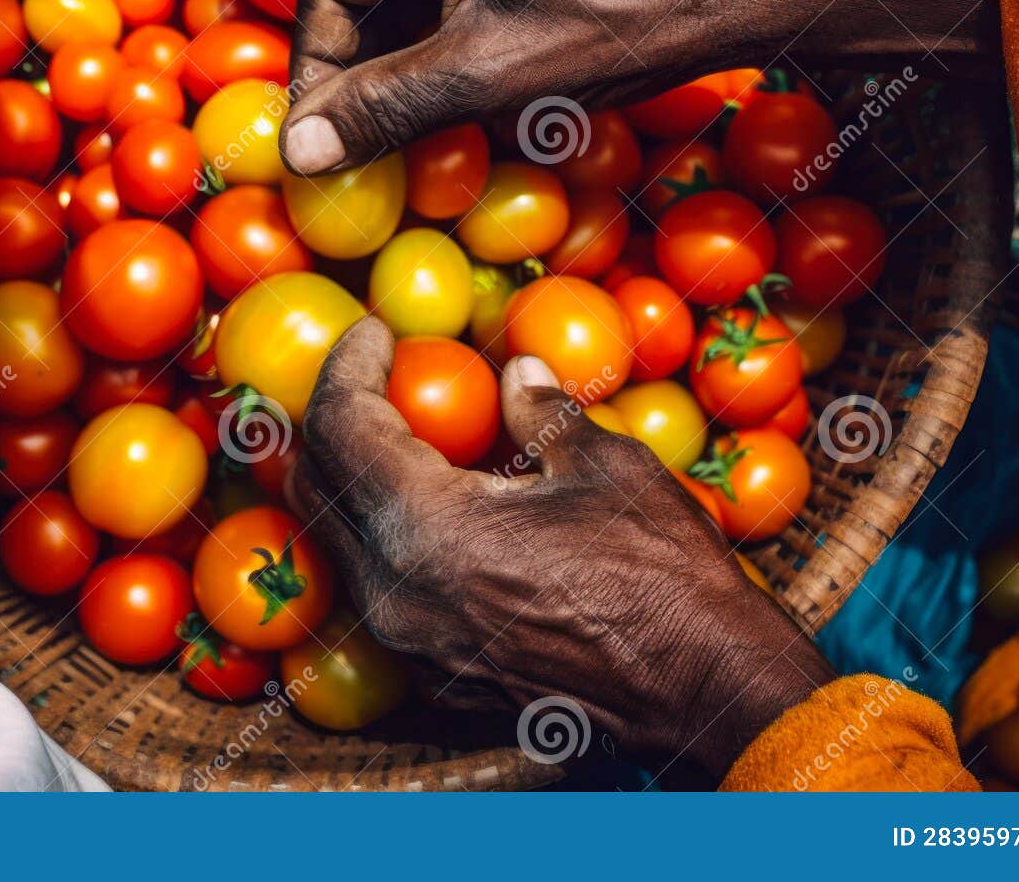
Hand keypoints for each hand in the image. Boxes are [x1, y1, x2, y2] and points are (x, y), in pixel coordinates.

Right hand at [280, 0, 995, 174]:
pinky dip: (460, 10)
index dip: (315, 63)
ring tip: (420, 111)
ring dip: (413, 38)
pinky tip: (477, 66)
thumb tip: (298, 148)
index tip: (318, 131)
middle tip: (365, 132)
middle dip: (365, 55)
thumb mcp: (497, 74)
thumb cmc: (634, 21)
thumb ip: (389, 107)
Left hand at [288, 317, 834, 775]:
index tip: (373, 327)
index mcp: (426, 529)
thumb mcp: (604, 465)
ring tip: (397, 432)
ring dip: (354, 480)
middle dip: (332, 419)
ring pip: (340, 544)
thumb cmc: (661, 573)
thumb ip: (540, 412)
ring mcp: (409, 644)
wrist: (701, 691)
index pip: (342, 427)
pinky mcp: (434, 675)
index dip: (347, 365)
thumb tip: (515, 371)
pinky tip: (435, 506)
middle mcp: (395, 593)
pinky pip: (380, 590)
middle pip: (316, 487)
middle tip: (370, 375)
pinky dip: (386, 534)